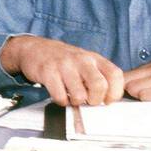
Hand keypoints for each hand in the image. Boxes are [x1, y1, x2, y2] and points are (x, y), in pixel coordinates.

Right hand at [0, 35, 124, 106]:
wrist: (35, 48)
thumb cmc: (64, 60)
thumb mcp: (85, 62)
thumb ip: (98, 76)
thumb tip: (107, 100)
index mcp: (94, 58)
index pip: (115, 75)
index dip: (115, 92)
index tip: (107, 100)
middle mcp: (82, 60)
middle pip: (99, 86)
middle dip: (95, 100)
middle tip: (88, 101)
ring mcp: (64, 65)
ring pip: (79, 95)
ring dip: (76, 102)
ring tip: (71, 97)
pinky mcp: (48, 72)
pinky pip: (60, 96)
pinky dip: (61, 101)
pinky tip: (59, 95)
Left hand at [124, 56, 150, 101]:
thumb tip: (143, 91)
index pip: (129, 75)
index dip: (126, 88)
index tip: (130, 99)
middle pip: (127, 82)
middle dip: (129, 95)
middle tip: (139, 105)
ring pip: (135, 90)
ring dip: (140, 100)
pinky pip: (148, 97)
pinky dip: (150, 104)